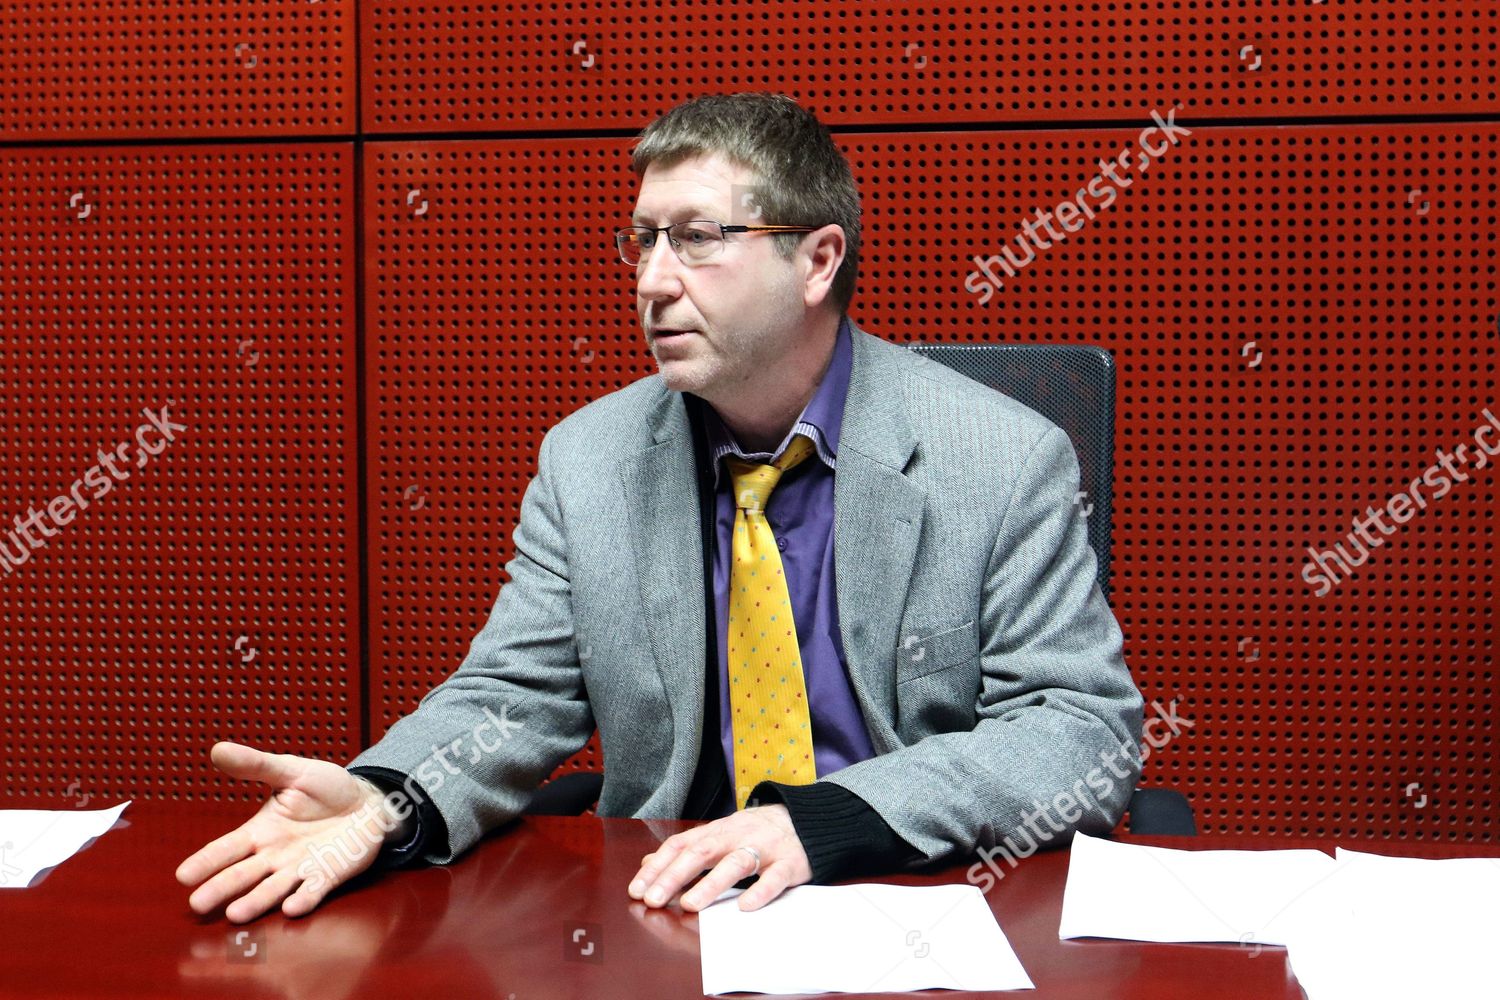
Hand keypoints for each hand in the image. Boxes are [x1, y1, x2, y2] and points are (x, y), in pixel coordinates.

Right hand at [176, 741, 407, 922]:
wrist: (369, 802)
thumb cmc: (326, 788)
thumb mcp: (291, 772)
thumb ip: (257, 766)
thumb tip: (218, 749)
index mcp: (261, 831)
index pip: (227, 848)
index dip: (207, 861)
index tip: (183, 875)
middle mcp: (275, 856)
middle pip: (243, 875)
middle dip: (221, 888)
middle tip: (198, 904)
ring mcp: (300, 869)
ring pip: (273, 889)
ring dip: (256, 902)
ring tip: (236, 914)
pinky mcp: (328, 876)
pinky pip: (313, 891)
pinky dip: (303, 900)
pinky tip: (292, 908)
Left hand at [627, 805, 810, 912]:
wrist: (809, 820)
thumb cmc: (757, 833)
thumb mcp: (720, 835)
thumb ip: (686, 849)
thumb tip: (648, 862)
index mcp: (718, 831)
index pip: (681, 844)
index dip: (658, 866)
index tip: (637, 890)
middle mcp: (738, 836)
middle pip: (703, 851)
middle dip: (675, 876)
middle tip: (654, 900)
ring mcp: (765, 848)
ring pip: (736, 862)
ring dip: (711, 883)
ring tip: (690, 904)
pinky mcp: (790, 863)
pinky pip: (775, 877)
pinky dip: (760, 891)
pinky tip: (745, 906)